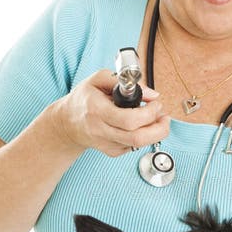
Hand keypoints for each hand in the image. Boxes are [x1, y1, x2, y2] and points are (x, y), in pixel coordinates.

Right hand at [50, 69, 169, 156]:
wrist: (67, 123)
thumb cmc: (83, 99)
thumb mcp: (98, 80)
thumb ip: (124, 82)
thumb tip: (151, 94)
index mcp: (97, 110)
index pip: (129, 119)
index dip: (149, 113)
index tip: (156, 103)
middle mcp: (101, 130)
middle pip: (137, 137)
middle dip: (159, 128)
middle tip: (164, 116)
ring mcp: (105, 143)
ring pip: (138, 145)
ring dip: (156, 133)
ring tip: (159, 120)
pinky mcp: (110, 151)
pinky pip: (133, 147)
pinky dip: (143, 137)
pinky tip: (141, 127)